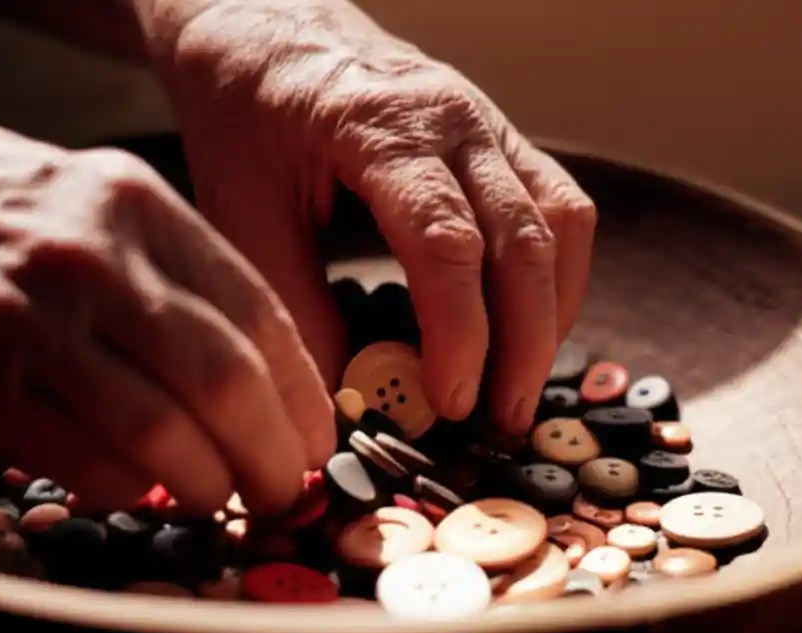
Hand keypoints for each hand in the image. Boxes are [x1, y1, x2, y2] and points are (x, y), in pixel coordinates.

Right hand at [0, 105, 333, 513]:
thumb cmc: (8, 219)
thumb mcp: (107, 207)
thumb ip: (186, 280)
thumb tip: (272, 388)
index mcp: (141, 206)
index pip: (259, 315)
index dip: (302, 396)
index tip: (317, 442)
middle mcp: (89, 256)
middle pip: (221, 379)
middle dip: (272, 455)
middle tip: (284, 491)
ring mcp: (23, 316)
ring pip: (157, 430)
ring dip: (206, 484)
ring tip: (219, 499)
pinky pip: (79, 459)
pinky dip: (129, 488)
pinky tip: (142, 489)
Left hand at [136, 0, 596, 435]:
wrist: (266, 23)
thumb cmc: (244, 111)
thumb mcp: (239, 205)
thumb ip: (289, 300)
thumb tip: (345, 397)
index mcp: (380, 127)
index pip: (448, 241)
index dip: (460, 333)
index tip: (449, 404)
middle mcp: (454, 118)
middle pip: (526, 238)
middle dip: (524, 343)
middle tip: (499, 422)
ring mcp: (488, 123)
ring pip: (562, 223)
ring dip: (552, 314)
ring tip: (518, 388)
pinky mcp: (501, 140)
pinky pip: (559, 210)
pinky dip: (553, 279)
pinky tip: (526, 330)